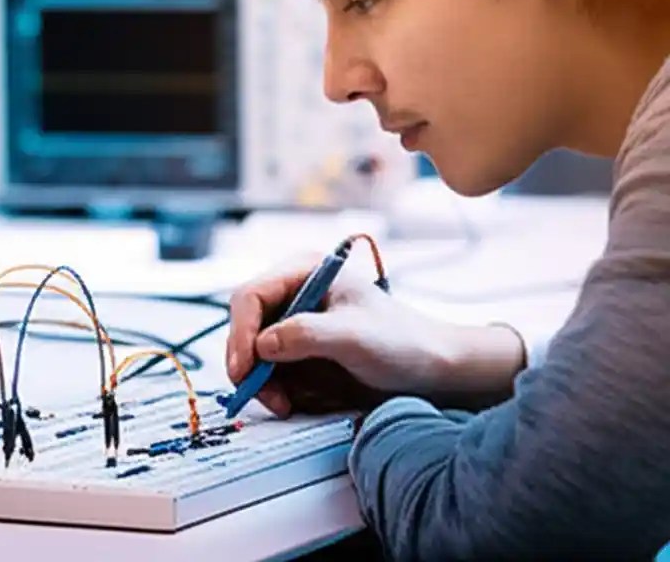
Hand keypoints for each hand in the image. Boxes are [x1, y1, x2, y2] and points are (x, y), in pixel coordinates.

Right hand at [225, 259, 526, 416]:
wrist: (435, 372)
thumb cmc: (404, 343)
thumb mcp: (354, 336)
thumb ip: (305, 335)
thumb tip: (261, 345)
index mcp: (304, 272)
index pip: (251, 297)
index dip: (240, 332)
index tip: (244, 368)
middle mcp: (294, 295)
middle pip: (246, 327)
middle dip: (250, 364)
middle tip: (264, 395)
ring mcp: (296, 326)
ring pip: (253, 356)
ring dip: (263, 383)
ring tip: (286, 404)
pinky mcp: (300, 355)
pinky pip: (271, 374)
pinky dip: (276, 391)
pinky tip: (296, 402)